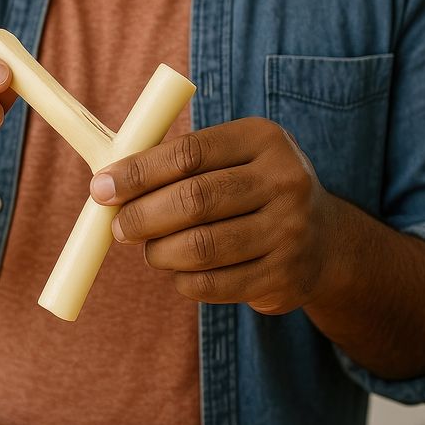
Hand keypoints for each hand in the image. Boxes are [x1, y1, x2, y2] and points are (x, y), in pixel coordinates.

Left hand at [90, 117, 341, 313]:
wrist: (323, 239)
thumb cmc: (251, 191)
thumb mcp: (230, 158)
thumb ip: (174, 163)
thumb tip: (106, 183)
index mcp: (263, 139)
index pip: (189, 152)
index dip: (138, 172)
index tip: (101, 188)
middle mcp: (284, 181)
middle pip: (194, 200)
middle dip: (142, 216)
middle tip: (119, 227)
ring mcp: (290, 232)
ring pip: (200, 248)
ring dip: (160, 253)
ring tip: (151, 250)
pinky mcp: (284, 277)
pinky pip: (212, 285)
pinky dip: (182, 280)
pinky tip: (180, 271)